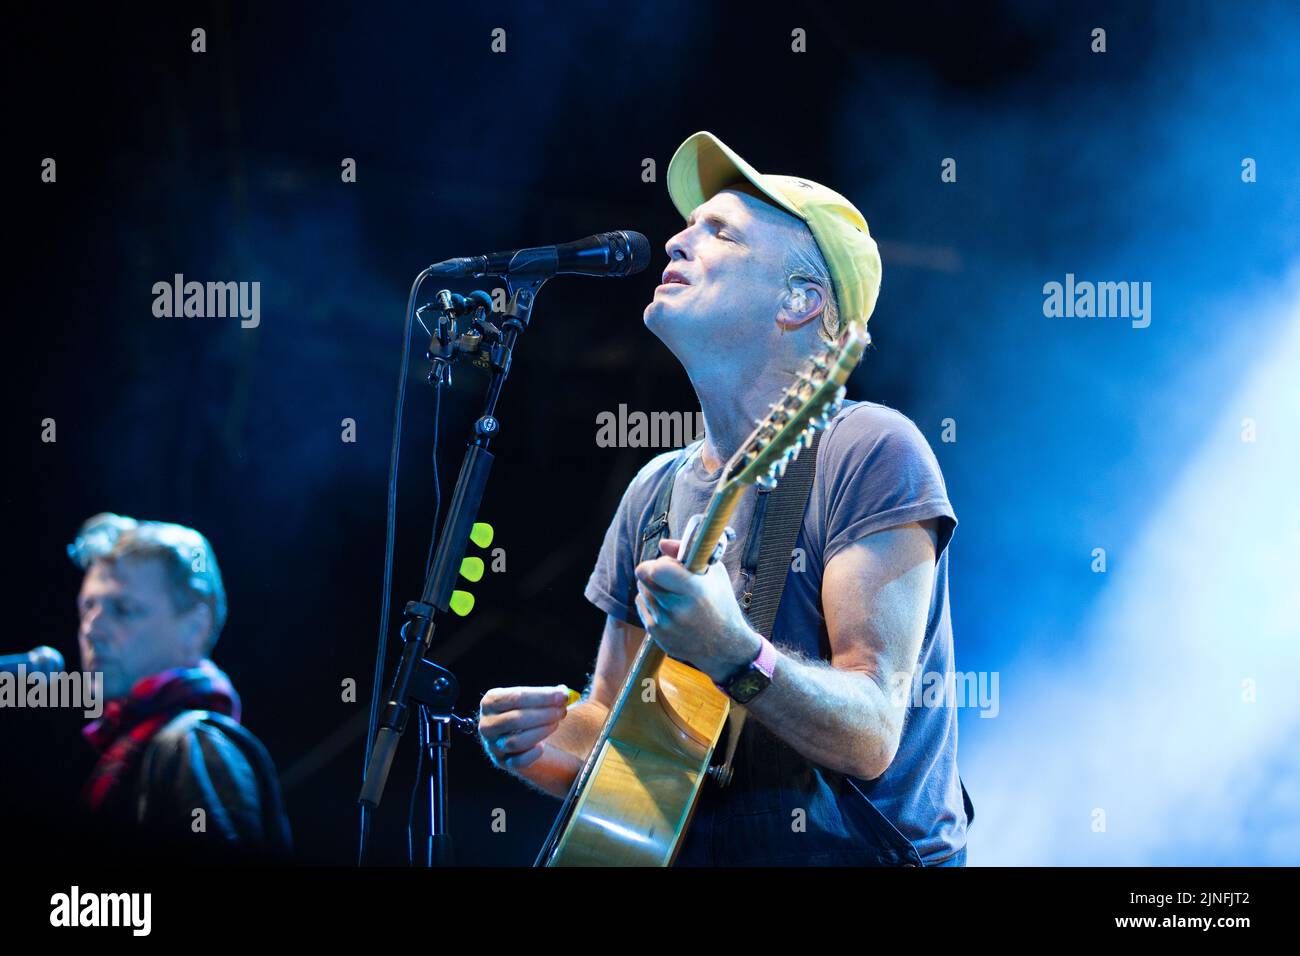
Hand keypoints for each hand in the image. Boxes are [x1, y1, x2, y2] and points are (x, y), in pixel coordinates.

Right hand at [478, 685, 568, 771]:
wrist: (519, 735)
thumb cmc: (528, 711)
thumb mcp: (531, 698)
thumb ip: (547, 695)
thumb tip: (563, 693)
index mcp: (490, 702)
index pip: (515, 697)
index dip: (542, 696)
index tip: (563, 696)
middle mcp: (487, 724)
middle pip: (515, 720)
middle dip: (544, 714)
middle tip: (562, 711)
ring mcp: (492, 745)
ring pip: (515, 741)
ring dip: (541, 731)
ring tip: (556, 723)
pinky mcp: (503, 762)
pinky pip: (518, 761)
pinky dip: (532, 754)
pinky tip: (542, 747)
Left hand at [634, 538, 760, 683]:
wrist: (723, 646)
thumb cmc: (720, 602)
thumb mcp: (714, 573)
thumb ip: (687, 554)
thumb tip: (662, 544)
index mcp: (694, 592)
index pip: (658, 569)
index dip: (660, 562)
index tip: (669, 564)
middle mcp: (676, 610)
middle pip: (643, 575)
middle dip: (653, 569)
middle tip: (668, 574)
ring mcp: (663, 624)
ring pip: (642, 589)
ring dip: (653, 586)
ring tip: (674, 593)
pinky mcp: (655, 634)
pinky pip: (642, 605)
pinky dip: (652, 602)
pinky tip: (671, 607)